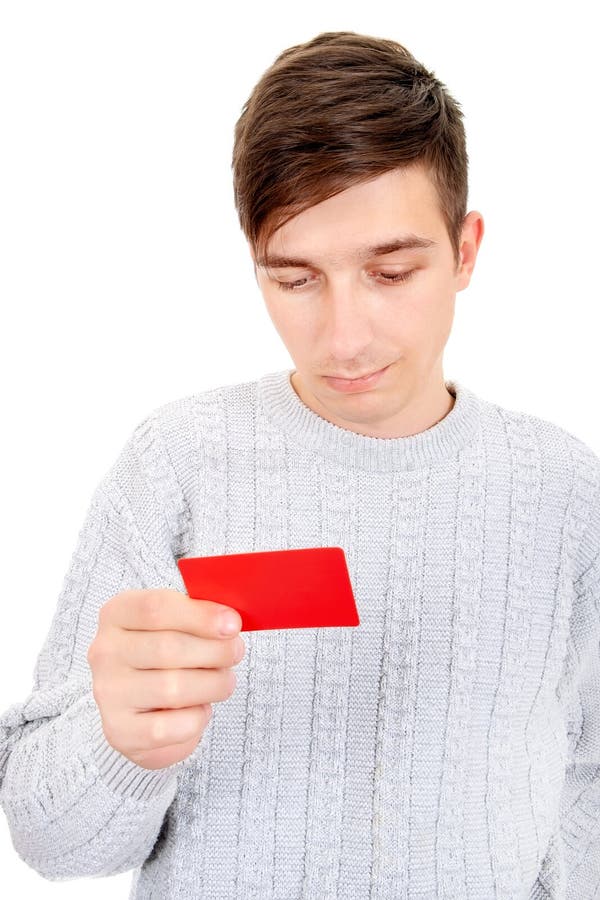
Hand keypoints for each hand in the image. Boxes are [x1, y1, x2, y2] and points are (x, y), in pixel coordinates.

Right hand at [87, 588, 244, 768]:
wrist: (140, 708)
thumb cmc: (164, 655)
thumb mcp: (176, 622)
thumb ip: (198, 614)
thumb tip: (228, 621)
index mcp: (117, 614)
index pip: (156, 608)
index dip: (201, 616)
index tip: (232, 624)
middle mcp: (105, 652)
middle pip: (169, 648)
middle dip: (215, 651)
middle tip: (235, 652)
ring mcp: (109, 693)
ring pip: (174, 688)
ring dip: (213, 684)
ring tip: (223, 681)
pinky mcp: (120, 732)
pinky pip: (173, 726)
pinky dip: (198, 718)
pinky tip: (199, 709)